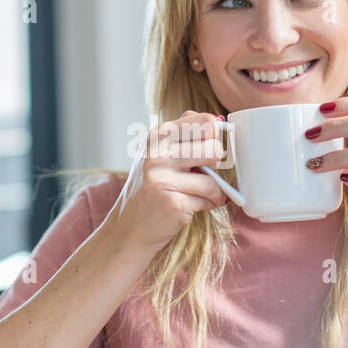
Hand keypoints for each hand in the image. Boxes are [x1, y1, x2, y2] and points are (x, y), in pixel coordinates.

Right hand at [107, 110, 228, 253]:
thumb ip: (184, 135)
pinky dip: (209, 205)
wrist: (129, 228)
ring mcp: (164, 180)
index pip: (204, 122)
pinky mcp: (174, 204)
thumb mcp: (159, 155)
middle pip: (214, 149)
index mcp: (157, 137)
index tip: (211, 147)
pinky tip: (195, 205)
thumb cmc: (150, 190)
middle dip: (218, 165)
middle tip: (208, 173)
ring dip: (216, 191)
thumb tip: (215, 119)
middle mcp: (158, 155)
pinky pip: (209, 200)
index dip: (215, 137)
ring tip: (204, 194)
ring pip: (214, 180)